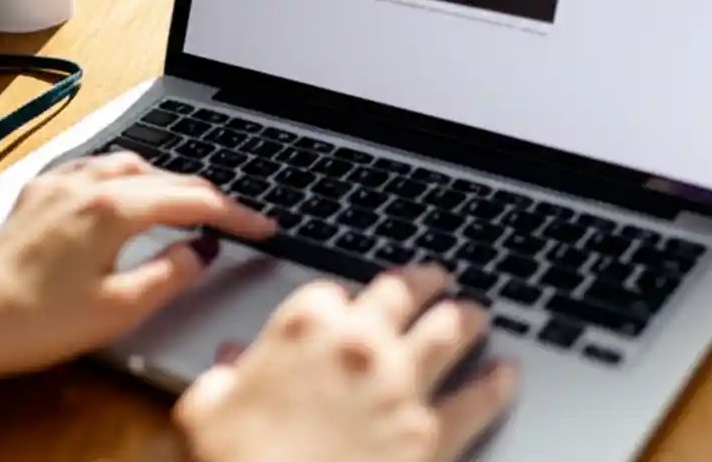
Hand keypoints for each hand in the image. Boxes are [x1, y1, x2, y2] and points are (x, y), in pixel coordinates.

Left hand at [0, 152, 276, 389]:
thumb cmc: (36, 322)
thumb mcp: (118, 309)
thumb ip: (169, 274)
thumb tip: (200, 251)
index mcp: (112, 208)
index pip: (193, 198)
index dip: (235, 213)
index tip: (263, 228)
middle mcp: (85, 183)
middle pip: (163, 176)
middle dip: (205, 195)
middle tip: (234, 220)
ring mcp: (56, 185)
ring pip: (127, 165)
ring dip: (162, 181)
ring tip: (184, 208)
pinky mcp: (34, 196)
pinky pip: (91, 169)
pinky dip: (122, 178)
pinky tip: (122, 197)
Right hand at [175, 267, 517, 461]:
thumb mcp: (205, 413)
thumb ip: (218, 379)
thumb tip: (226, 366)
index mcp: (302, 329)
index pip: (328, 291)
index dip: (335, 300)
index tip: (340, 306)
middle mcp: (359, 346)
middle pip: (401, 293)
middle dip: (420, 283)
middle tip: (433, 279)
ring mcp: (402, 386)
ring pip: (449, 332)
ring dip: (465, 318)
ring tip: (475, 314)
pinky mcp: (433, 433)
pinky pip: (478, 400)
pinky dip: (496, 384)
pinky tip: (506, 375)